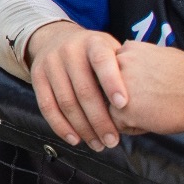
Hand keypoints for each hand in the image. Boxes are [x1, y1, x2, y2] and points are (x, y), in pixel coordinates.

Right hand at [27, 21, 125, 149]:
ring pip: (66, 101)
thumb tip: (146, 98)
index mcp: (92, 42)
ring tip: (98, 144)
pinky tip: (75, 139)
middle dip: (100, 119)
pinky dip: (61, 126)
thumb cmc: (95, 53)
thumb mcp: (110, 49)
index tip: (124, 105)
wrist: (56, 38)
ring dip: (83, 128)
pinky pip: (47, 106)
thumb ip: (124, 68)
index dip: (113, 83)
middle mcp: (69, 50)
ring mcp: (50, 63)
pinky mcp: (37, 77)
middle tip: (113, 141)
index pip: (102, 62)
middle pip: (84, 89)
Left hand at [109, 41, 183, 137]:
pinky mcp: (122, 110)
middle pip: (107, 87)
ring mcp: (117, 87)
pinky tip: (152, 120)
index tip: (143, 88)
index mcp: (129, 49)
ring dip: (126, 113)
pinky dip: (133, 127)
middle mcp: (119, 64)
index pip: (111, 69)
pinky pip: (118, 124)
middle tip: (147, 101)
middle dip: (122, 98)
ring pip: (110, 106)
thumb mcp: (161, 55)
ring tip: (151, 111)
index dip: (126, 83)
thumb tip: (134, 68)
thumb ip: (140, 60)